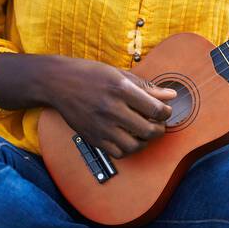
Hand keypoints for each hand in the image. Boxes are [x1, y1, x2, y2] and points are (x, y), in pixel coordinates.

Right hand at [33, 56, 176, 158]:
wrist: (58, 83)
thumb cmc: (90, 74)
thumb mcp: (120, 74)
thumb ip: (146, 87)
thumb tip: (170, 96)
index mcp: (121, 89)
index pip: (155, 109)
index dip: (166, 113)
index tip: (165, 111)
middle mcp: (112, 109)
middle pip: (148, 130)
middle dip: (160, 129)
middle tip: (159, 124)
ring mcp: (101, 126)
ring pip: (135, 145)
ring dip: (145, 141)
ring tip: (145, 132)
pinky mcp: (93, 138)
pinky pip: (118, 153)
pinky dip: (128, 149)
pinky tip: (129, 138)